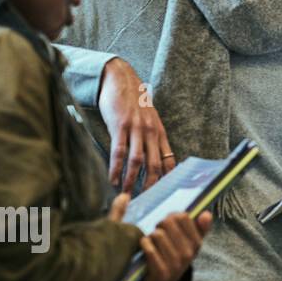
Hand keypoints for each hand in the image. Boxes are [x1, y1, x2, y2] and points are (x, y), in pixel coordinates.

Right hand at [98, 57, 176, 192]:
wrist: (121, 78)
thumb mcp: (149, 120)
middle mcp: (152, 132)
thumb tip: (152, 163)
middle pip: (156, 165)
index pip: (169, 161)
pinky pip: (119, 151)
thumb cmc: (133, 102)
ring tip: (126, 194)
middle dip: (151, 186)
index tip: (164, 195)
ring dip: (132, 181)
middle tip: (145, 202)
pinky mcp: (121, 125)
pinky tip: (112, 179)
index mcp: (160, 133)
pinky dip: (116, 168)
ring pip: (138, 161)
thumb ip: (151, 139)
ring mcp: (137, 129)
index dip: (167, 180)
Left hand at [139, 210, 211, 280]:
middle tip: (158, 232)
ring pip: (157, 234)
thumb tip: (206, 214)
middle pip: (168, 222)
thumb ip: (200, 227)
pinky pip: (150, 250)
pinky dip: (144, 245)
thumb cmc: (175, 256)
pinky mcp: (161, 272)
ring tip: (152, 242)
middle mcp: (188, 254)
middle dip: (160, 224)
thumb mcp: (191, 243)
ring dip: (151, 236)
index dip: (173, 216)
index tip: (169, 224)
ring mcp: (175, 264)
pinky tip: (146, 248)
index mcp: (197, 243)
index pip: (183, 217)